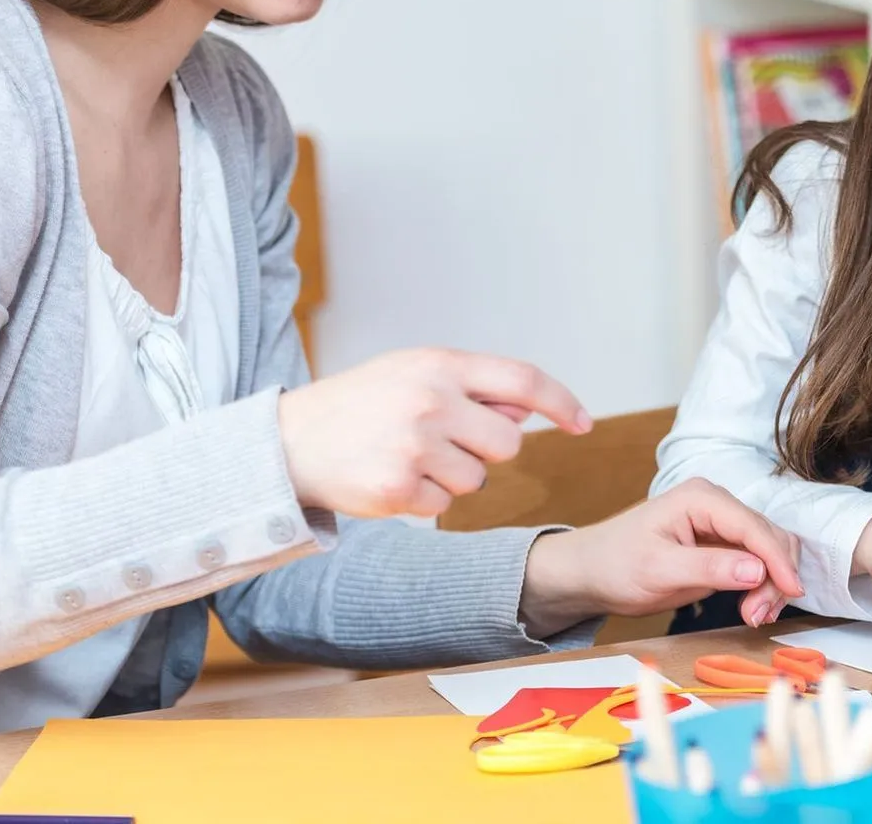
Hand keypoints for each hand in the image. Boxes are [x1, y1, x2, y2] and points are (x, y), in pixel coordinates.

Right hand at [277, 347, 589, 517]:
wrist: (288, 442)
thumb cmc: (361, 405)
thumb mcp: (413, 373)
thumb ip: (471, 387)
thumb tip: (523, 416)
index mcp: (440, 364)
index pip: (523, 379)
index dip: (561, 402)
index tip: (583, 423)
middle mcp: (431, 400)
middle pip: (508, 443)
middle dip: (485, 449)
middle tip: (441, 440)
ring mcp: (414, 446)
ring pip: (477, 479)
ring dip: (451, 476)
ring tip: (408, 456)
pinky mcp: (398, 488)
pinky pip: (444, 506)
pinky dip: (424, 499)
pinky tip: (391, 478)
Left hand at [519, 479, 803, 635]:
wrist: (592, 572)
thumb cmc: (616, 565)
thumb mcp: (659, 569)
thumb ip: (709, 567)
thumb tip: (758, 569)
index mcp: (701, 498)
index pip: (754, 526)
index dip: (778, 560)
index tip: (793, 592)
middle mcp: (717, 504)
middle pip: (769, 537)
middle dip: (775, 576)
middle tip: (758, 616)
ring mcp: (722, 524)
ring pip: (769, 550)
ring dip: (772, 583)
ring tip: (754, 616)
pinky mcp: (722, 545)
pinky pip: (757, 562)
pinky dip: (763, 585)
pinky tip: (752, 608)